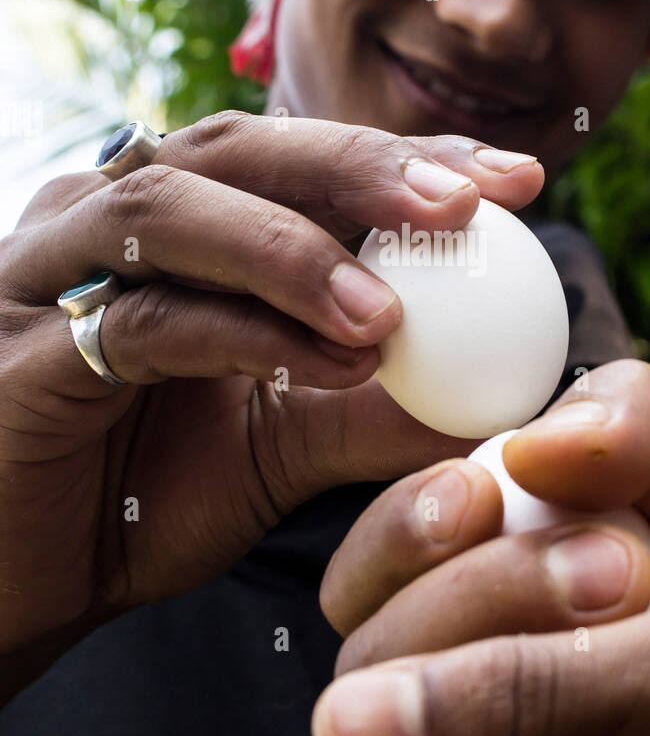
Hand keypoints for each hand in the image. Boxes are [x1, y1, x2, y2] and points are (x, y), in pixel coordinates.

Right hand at [0, 111, 541, 667]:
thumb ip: (373, 409)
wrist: (21, 586)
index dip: (406, 156)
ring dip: (296, 249)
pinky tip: (329, 361)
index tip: (515, 180)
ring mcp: (55, 271)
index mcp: (177, 222)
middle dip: (361, 166)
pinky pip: (142, 317)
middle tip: (466, 205)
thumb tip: (500, 394)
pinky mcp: (26, 349)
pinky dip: (244, 330)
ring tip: (390, 313)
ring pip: (176, 208)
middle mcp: (109, 218)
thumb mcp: (280, 445)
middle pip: (240, 148)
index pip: (299, 158)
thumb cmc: (138, 499)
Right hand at [317, 359, 649, 735]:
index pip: (383, 556)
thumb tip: (530, 445)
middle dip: (484, 590)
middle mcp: (465, 666)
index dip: (407, 526)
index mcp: (486, 567)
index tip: (476, 500)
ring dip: (516, 675)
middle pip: (374, 642)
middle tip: (618, 572)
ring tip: (642, 636)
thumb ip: (636, 419)